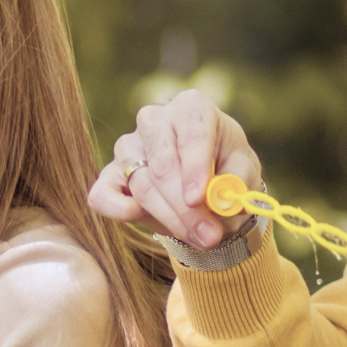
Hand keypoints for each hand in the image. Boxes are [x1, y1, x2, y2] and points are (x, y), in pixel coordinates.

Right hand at [91, 91, 263, 260]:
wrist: (203, 182)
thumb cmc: (225, 167)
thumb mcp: (243, 170)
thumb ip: (238, 181)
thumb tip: (226, 201)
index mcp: (191, 108)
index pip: (191, 132)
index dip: (195, 166)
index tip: (198, 199)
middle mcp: (154, 120)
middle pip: (163, 164)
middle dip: (185, 207)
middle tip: (210, 236)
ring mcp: (127, 147)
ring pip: (141, 185)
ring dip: (170, 217)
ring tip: (201, 237)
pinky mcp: (109, 174)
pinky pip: (103, 195)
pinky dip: (119, 211)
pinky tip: (145, 220)